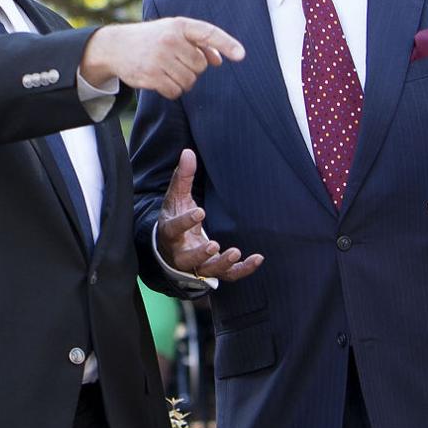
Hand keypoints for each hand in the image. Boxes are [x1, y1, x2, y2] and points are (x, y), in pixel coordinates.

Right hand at [82, 18, 244, 98]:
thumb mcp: (174, 33)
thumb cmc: (153, 39)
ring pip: (189, 81)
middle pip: (200, 66)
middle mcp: (170, 40)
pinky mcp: (150, 76)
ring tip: (169, 70)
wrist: (116, 46)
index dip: (227, 44)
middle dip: (194, 69)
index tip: (241, 55)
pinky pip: (175, 91)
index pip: (208, 33)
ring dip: (183, 81)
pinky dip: (172, 90)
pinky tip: (161, 80)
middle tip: (178, 62)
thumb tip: (219, 60)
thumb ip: (199, 44)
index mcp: (179, 25)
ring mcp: (159, 58)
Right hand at [157, 148, 263, 282]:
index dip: (185, 222)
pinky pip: (228, 275)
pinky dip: (242, 270)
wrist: (172, 245)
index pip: (174, 229)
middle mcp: (181, 253)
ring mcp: (197, 265)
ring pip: (207, 271)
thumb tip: (188, 152)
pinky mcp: (212, 270)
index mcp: (170, 233)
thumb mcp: (176, 197)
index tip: (200, 212)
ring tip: (235, 252)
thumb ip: (182, 176)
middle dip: (200, 254)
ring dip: (221, 264)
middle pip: (188, 259)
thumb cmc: (175, 217)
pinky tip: (257, 258)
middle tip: (213, 245)